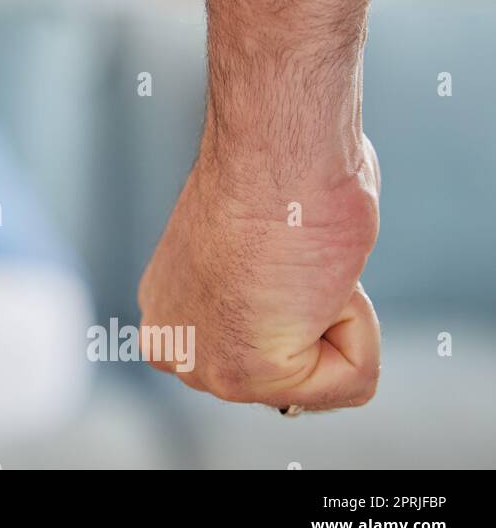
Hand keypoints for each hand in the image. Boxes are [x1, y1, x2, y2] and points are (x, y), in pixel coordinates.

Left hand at [138, 132, 381, 410]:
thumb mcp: (252, 249)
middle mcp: (177, 348)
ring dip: (338, 314)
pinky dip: (357, 324)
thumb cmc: (277, 173)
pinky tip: (315, 279)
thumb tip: (288, 291)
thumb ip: (259, 289)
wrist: (277, 149)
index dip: (298, 297)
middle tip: (290, 258)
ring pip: (331, 377)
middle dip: (317, 314)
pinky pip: (355, 378)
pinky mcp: (249, 372)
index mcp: (170, 313)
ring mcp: (205, 367)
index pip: (267, 350)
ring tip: (300, 266)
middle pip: (297, 371)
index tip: (272, 248)